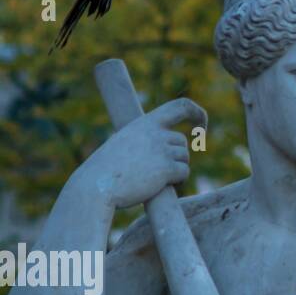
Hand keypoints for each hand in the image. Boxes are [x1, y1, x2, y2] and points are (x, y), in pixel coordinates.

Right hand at [76, 98, 206, 208]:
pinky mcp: (165, 167)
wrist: (93, 188)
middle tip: (155, 171)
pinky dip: (176, 181)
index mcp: (143, 123)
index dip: (196, 113)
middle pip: (182, 142)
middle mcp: (155, 132)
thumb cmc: (104, 171)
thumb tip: (166, 147)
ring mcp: (161, 149)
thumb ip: (144, 140)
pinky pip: (184, 173)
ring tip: (150, 179)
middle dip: (175, 157)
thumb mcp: (122, 144)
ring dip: (174, 170)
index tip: (202, 126)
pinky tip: (157, 187)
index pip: (180, 106)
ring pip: (184, 158)